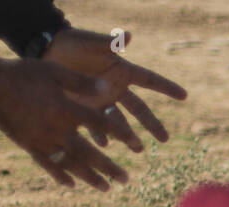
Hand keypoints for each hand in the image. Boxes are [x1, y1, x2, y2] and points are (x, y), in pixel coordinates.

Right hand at [0, 56, 125, 188]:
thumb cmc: (23, 73)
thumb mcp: (55, 71)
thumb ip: (82, 83)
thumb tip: (109, 88)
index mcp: (67, 109)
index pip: (101, 125)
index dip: (121, 135)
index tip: (137, 145)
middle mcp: (57, 129)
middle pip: (88, 153)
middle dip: (108, 168)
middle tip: (126, 180)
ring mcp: (42, 140)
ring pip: (71, 163)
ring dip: (90, 177)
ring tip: (106, 188)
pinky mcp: (28, 145)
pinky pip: (48, 165)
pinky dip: (60, 175)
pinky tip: (72, 185)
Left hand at [44, 29, 186, 151]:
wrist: (44, 52)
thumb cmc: (69, 43)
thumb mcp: (88, 42)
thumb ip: (107, 43)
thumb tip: (128, 35)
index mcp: (121, 71)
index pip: (149, 80)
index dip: (166, 87)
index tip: (184, 96)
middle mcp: (115, 89)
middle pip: (140, 109)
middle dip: (152, 124)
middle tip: (164, 139)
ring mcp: (101, 101)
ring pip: (120, 122)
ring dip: (128, 136)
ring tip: (137, 149)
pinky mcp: (85, 110)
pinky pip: (96, 127)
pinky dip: (100, 136)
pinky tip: (105, 146)